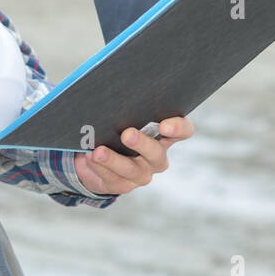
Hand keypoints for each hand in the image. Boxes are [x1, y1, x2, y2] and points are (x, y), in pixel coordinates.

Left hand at [73, 117, 194, 195]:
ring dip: (114, 159)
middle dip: (142, 144)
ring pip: (131, 169)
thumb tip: (112, 90)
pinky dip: (100, 167)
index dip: (178, 128)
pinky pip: (113, 179)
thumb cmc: (113, 127)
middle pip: (156, 153)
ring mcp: (141, 173)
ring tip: (98, 151)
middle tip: (127, 134)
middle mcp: (156, 156)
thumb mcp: (122, 114)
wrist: (94, 155)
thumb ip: (125, 105)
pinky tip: (91, 157)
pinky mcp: (123, 185)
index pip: (183, 131)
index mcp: (164, 135)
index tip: (164, 125)